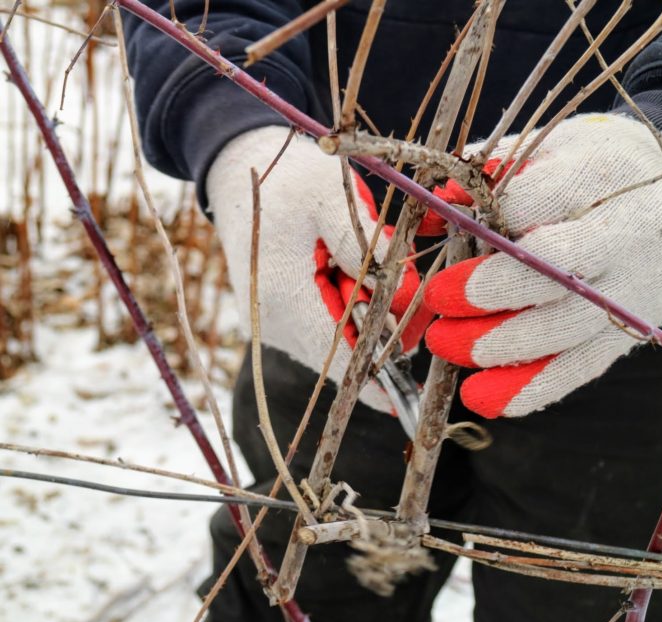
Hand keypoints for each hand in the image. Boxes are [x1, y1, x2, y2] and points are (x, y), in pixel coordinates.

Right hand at [207, 126, 430, 411]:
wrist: (242, 175)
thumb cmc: (287, 182)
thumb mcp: (327, 195)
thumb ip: (361, 241)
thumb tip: (398, 285)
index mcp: (285, 297)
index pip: (335, 357)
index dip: (373, 378)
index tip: (404, 398)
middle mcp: (275, 323)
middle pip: (342, 354)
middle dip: (383, 333)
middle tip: (412, 295)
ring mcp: (275, 325)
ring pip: (335, 345)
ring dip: (367, 321)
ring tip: (378, 273)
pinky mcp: (282, 318)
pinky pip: (324, 330)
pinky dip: (350, 314)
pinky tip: (356, 278)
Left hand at [421, 113, 661, 417]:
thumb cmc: (592, 172)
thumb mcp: (549, 149)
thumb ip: (491, 175)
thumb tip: (434, 205)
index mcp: (606, 176)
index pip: (543, 199)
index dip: (488, 219)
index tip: (445, 221)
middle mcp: (628, 237)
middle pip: (558, 272)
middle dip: (490, 291)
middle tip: (437, 299)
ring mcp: (633, 292)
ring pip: (566, 328)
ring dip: (500, 346)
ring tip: (445, 345)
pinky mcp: (629, 333)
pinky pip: (581, 368)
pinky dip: (529, 388)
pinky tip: (483, 397)